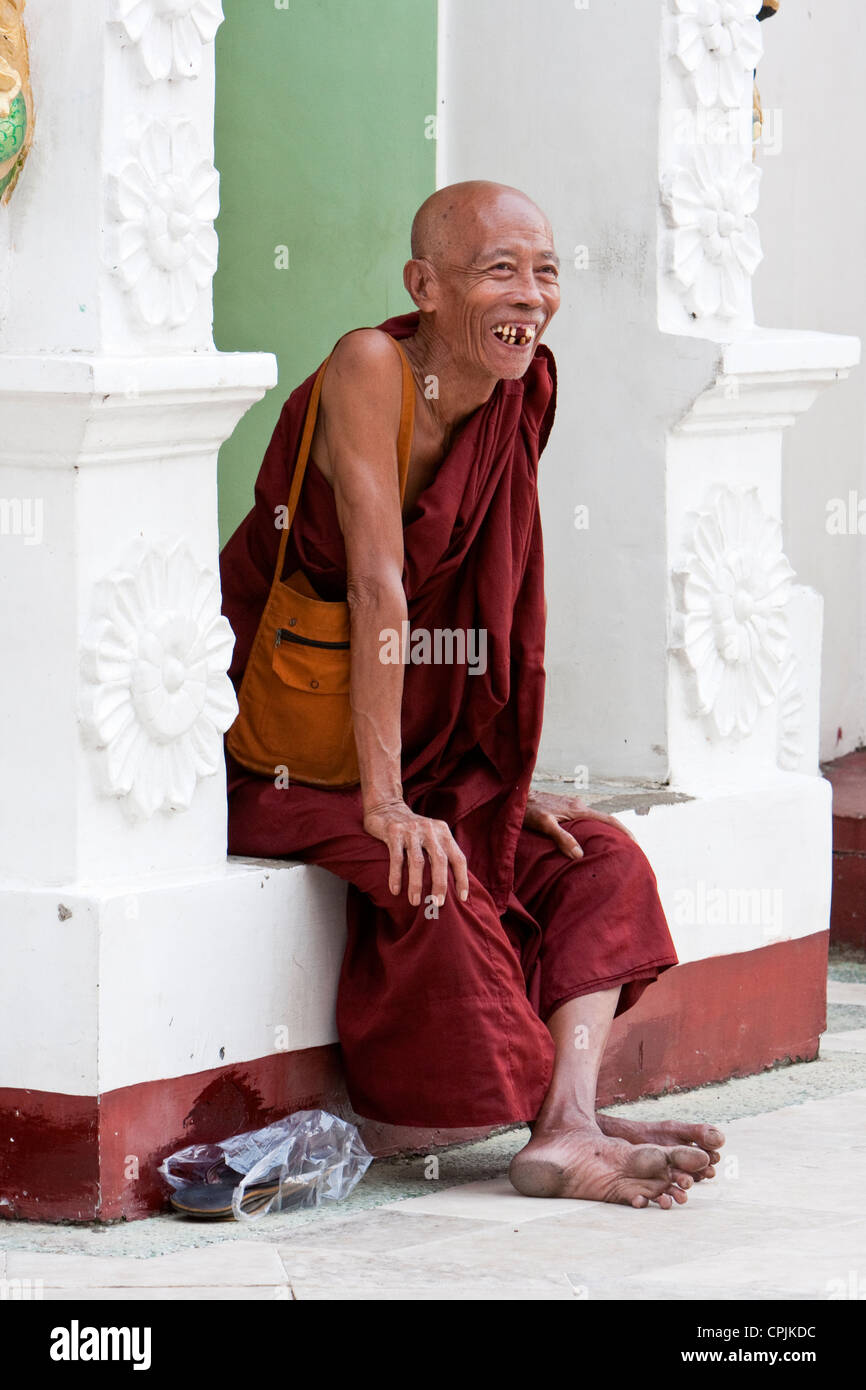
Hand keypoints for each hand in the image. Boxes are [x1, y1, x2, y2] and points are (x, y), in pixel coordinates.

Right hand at [363, 800, 469, 907]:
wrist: (386, 806)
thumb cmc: (412, 830)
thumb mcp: (431, 834)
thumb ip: (441, 851)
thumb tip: (452, 884)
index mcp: (443, 832)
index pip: (458, 857)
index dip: (462, 878)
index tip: (462, 898)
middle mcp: (430, 830)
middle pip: (440, 860)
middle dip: (440, 884)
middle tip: (437, 903)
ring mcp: (411, 830)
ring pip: (418, 861)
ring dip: (416, 884)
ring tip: (415, 902)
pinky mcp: (394, 832)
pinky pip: (396, 858)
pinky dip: (396, 876)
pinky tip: (395, 890)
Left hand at [522, 790, 636, 859]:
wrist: (516, 795)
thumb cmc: (528, 810)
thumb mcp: (545, 824)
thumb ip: (562, 837)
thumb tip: (580, 855)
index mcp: (579, 810)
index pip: (609, 820)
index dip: (624, 832)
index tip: (636, 844)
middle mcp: (579, 806)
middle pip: (605, 820)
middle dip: (619, 833)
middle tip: (629, 850)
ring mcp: (573, 806)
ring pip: (595, 820)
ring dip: (605, 831)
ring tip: (612, 848)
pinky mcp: (565, 809)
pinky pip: (584, 820)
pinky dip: (592, 829)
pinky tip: (589, 839)